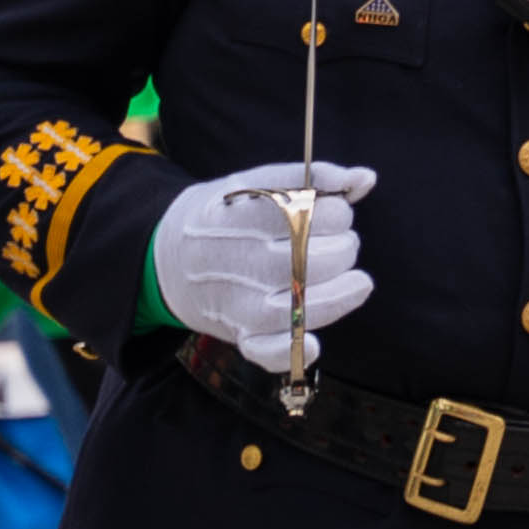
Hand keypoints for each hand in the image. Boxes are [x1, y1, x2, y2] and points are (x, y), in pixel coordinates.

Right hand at [149, 162, 381, 373]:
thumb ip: (312, 178)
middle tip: (345, 243)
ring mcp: (231, 300)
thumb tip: (365, 178)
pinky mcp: (235, 331)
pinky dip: (290, 350)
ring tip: (358, 282)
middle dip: (341, 250)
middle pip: (300, 261)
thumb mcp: (256, 184)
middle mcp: (230, 260)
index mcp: (233, 216)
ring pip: (291, 306)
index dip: (333, 213)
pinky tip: (315, 344)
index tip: (338, 211)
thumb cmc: (225, 216)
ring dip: (337, 295)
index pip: (296, 215)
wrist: (163, 257)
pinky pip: (262, 350)